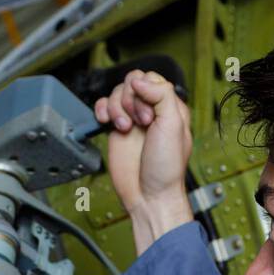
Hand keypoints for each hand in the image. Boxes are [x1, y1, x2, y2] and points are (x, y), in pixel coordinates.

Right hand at [93, 70, 193, 252]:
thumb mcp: (173, 125)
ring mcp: (131, 119)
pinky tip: (106, 122)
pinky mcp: (115, 130)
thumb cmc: (166, 168)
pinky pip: (102, 107)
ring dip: (116, 109)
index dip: (144, 92)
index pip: (151, 79)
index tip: (147, 116)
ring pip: (115, 94)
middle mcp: (150, 110)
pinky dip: (101, 110)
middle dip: (130, 101)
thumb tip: (139, 81)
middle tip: (139, 124)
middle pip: (130, 83)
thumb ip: (161, 95)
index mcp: (169, 106)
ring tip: (124, 129)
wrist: (148, 195)